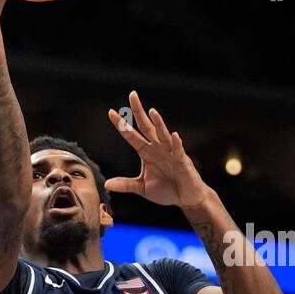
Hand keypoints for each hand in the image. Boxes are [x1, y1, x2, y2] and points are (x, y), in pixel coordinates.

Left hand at [105, 91, 211, 207]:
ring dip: (158, 123)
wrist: (187, 198)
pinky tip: (173, 135)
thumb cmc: (167, 190)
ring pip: (162, 135)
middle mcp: (158, 149)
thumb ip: (126, 184)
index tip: (111, 113)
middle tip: (132, 95)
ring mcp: (170, 153)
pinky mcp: (182, 162)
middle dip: (139, 112)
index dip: (122, 125)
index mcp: (147, 153)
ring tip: (152, 112)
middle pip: (146, 127)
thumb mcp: (142, 188)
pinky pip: (178, 150)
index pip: (132, 136)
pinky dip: (175, 143)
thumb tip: (107, 184)